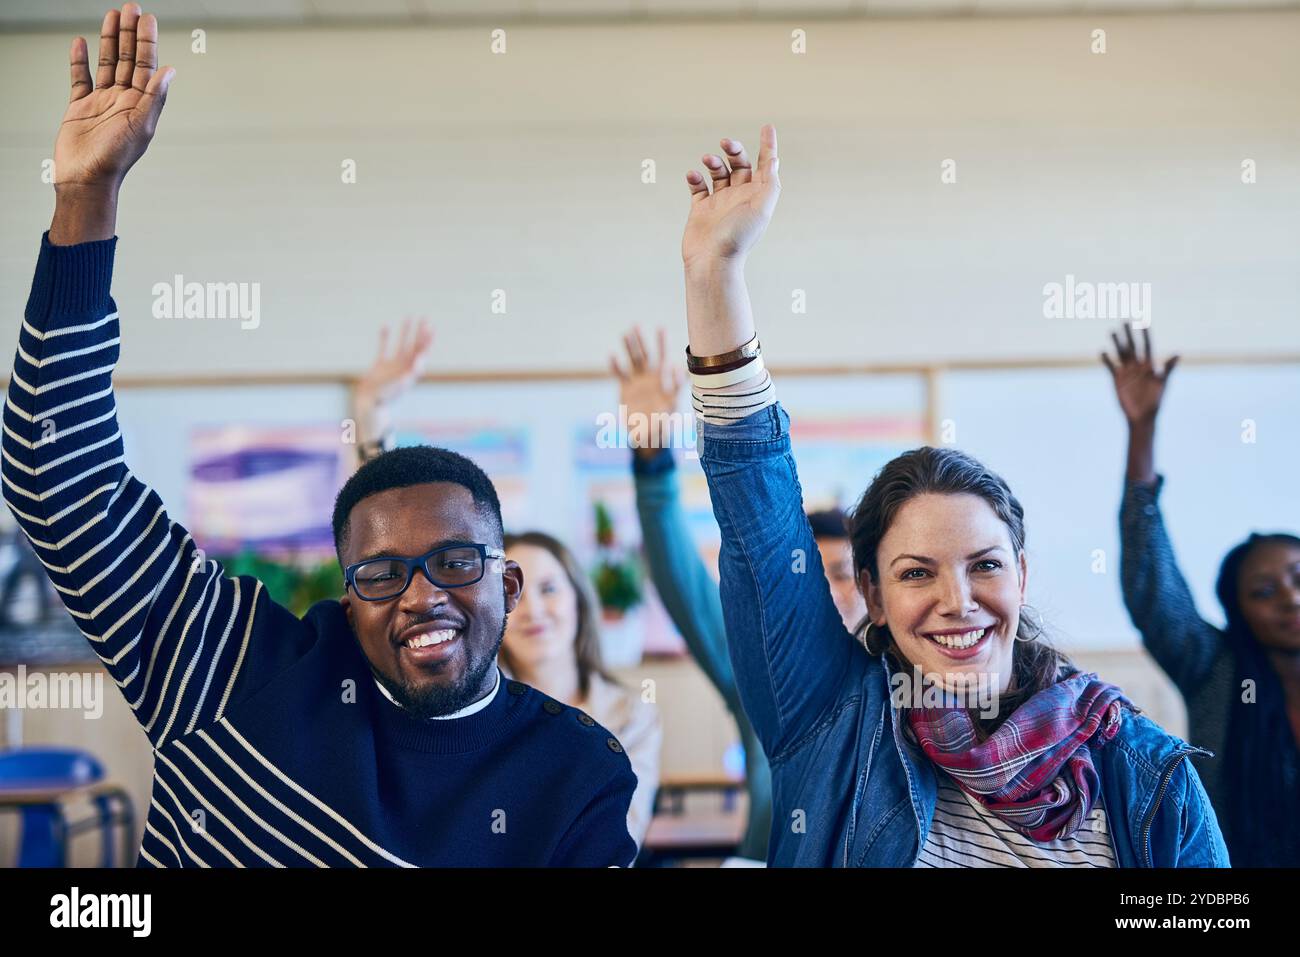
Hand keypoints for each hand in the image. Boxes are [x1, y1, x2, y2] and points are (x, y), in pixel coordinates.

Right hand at [56, 5, 172, 190]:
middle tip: (131, 7)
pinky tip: (81, 42)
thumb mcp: (140, 125)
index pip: (146, 65)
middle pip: (127, 59)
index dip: (147, 41)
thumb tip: (169, 70)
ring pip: (106, 64)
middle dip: (129, 33)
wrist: (86, 179)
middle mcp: (124, 100)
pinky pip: (80, 78)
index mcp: (141, 104)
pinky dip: (80, 60)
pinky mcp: (80, 107)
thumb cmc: (115, 158)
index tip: (147, 19)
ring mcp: (102, 102)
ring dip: (108, 40)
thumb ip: (154, 97)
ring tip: (111, 16)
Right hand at [356, 317, 434, 407]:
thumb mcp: (398, 385)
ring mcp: (392, 366)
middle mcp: (404, 367)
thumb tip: (417, 364)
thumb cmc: (384, 396)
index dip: (427, 341)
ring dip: (405, 332)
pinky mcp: (380, 366)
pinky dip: (384, 338)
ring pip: (401, 345)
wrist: (369, 404)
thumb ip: (407, 374)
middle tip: (425, 318)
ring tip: (408, 317)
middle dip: (420, 333)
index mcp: (410, 371)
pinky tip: (385, 326)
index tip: (430, 328)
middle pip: (415, 346)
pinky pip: (383, 349)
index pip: (422, 353)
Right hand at [609, 327, 682, 457]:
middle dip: (642, 341)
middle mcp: (651, 378)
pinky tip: (611, 355)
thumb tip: (679, 375)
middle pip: (647, 356)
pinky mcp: (626, 388)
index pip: (665, 361)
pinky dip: (615, 366)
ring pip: (633, 361)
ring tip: (626, 333)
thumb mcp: (670, 411)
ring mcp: (638, 381)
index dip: (663, 346)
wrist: (647, 434)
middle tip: (636, 325)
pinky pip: (620, 375)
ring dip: (630, 347)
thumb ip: (673, 394)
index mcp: (664, 382)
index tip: (660, 330)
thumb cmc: (662, 423)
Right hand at [681, 125, 780, 269]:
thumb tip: (774, 160)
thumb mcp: (760, 210)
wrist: (712, 262)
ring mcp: (720, 202)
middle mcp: (740, 196)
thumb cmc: (738, 239)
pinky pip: (698, 186)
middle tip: (726, 143)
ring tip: (707, 161)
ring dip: (713, 162)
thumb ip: (769, 184)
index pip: (765, 165)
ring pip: (718, 172)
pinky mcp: (701, 208)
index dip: (768, 146)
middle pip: (739, 163)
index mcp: (757, 196)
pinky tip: (693, 176)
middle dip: (734, 149)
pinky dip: (695, 177)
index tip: (767, 127)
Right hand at [1102, 325, 1178, 425]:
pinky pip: (1111, 366)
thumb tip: (1177, 354)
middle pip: (1132, 346)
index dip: (1145, 334)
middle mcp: (1137, 366)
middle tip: (1125, 321)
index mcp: (1150, 365)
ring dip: (1117, 343)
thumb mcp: (1162, 383)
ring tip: (1112, 331)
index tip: (1143, 322)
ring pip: (1121, 353)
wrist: (1142, 416)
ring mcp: (1126, 371)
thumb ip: (1168, 368)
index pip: (1147, 346)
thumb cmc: (1155, 401)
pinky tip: (1102, 351)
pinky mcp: (1117, 378)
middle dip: (1129, 334)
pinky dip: (1106, 359)